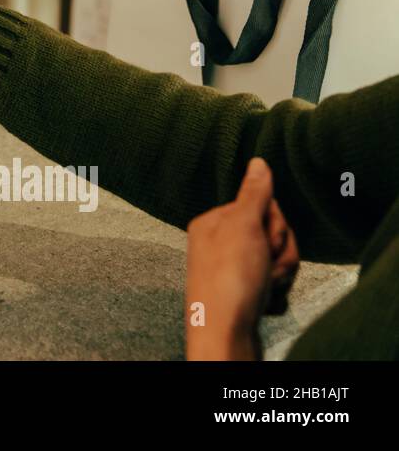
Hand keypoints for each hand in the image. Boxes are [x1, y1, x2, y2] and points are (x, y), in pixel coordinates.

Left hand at [184, 157, 300, 359]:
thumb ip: (254, 193)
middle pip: (273, 233)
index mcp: (214, 222)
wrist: (225, 332)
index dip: (274, 224)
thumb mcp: (242, 226)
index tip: (263, 240)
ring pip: (278, 259)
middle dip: (279, 251)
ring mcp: (234, 268)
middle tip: (263, 267)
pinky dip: (276, 292)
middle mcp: (220, 242)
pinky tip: (263, 300)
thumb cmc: (229, 278)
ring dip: (280, 273)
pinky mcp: (246, 291)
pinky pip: (276, 283)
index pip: (263, 206)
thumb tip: (258, 161)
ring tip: (264, 286)